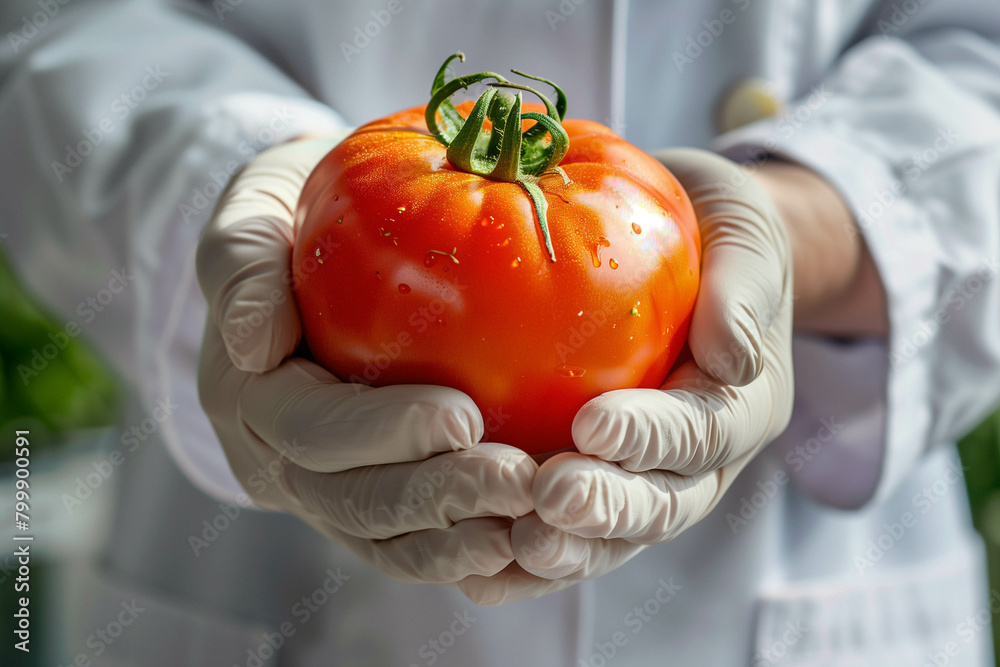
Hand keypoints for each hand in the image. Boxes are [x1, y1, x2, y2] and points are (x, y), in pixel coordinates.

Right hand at [196, 138, 536, 584]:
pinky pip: (414, 546)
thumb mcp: (256, 204)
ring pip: (386, 540)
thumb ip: (242, 257)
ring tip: (534, 519)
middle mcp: (278, 460)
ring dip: (459, 538)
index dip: (381, 431)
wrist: (316, 255)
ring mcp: (324, 492)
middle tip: (519, 479)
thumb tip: (252, 342)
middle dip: (437, 496)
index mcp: (246, 395)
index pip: (308, 428)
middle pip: (352, 501)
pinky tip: (527, 541)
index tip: (463, 414)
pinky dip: (466, 550)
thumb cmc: (295, 215)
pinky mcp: (370, 506)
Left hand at [457, 149, 794, 603]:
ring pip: (617, 537)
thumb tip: (733, 357)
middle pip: (664, 505)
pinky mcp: (601, 484)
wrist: (692, 246)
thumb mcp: (741, 234)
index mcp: (745, 404)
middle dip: (608, 508)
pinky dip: (529, 560)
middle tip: (549, 498)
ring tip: (513, 545)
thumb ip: (741, 288)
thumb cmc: (713, 234)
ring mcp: (651, 479)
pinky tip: (479, 568)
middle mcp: (702, 459)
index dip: (652, 439)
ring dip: (569, 548)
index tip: (592, 427)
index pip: (705, 433)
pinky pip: (571, 534)